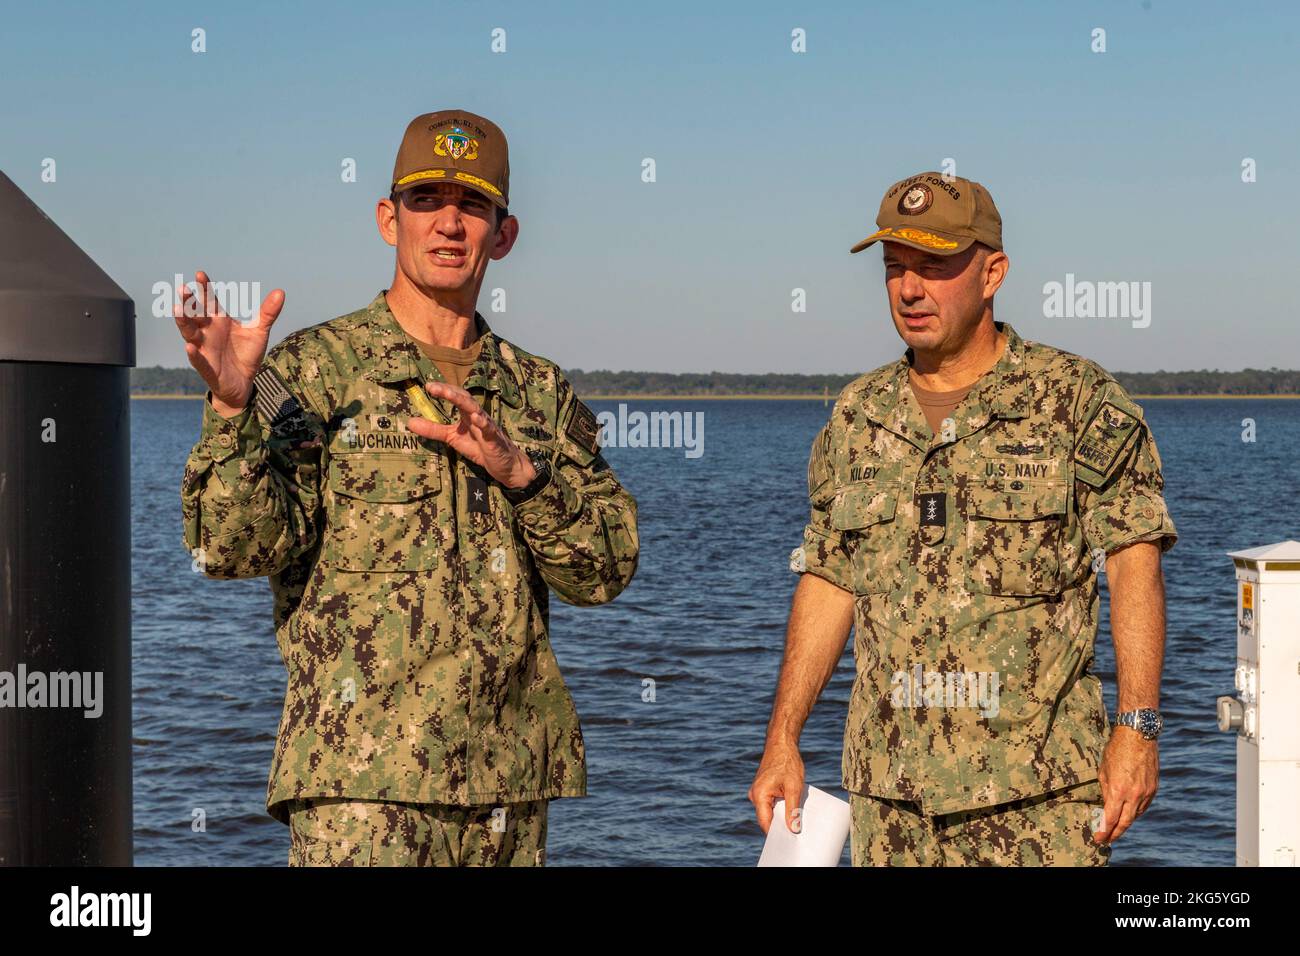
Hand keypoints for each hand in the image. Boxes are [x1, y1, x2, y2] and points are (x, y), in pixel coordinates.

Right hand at [174, 270, 284, 416]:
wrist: (244, 382)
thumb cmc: (246, 354)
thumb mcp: (259, 331)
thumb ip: (268, 313)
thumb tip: (281, 292)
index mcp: (218, 320)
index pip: (209, 301)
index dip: (204, 288)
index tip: (200, 274)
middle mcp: (207, 331)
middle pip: (194, 314)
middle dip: (189, 302)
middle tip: (183, 289)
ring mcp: (204, 348)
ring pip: (189, 333)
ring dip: (183, 322)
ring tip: (177, 309)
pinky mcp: (207, 367)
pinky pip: (198, 360)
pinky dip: (194, 353)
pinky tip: (189, 347)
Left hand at [406, 382, 535, 487]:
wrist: (504, 465)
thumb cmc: (480, 447)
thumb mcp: (452, 438)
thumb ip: (434, 430)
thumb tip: (409, 422)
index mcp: (467, 414)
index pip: (456, 396)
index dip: (443, 390)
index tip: (427, 386)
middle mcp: (477, 416)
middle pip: (464, 398)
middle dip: (449, 391)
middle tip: (433, 387)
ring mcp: (487, 426)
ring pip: (476, 409)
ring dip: (462, 401)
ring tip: (448, 394)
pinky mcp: (495, 439)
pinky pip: (489, 428)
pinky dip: (483, 422)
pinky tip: (475, 417)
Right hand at [748, 741, 805, 834]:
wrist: (781, 743)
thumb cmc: (787, 762)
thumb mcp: (794, 787)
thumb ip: (793, 809)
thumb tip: (793, 829)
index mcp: (759, 795)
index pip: (766, 823)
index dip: (777, 834)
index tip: (790, 840)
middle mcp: (754, 795)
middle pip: (767, 818)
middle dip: (781, 825)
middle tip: (796, 830)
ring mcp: (757, 792)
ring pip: (769, 811)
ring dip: (781, 814)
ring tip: (795, 816)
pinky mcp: (762, 788)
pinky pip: (769, 803)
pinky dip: (779, 806)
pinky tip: (791, 806)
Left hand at [1092, 728, 1158, 845]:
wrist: (1138, 735)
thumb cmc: (1116, 749)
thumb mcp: (1103, 770)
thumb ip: (1105, 790)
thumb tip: (1105, 805)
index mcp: (1118, 790)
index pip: (1111, 818)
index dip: (1104, 831)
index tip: (1098, 838)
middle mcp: (1134, 795)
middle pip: (1125, 822)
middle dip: (1115, 834)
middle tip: (1107, 840)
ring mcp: (1146, 792)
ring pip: (1136, 815)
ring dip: (1126, 823)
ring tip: (1116, 829)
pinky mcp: (1154, 788)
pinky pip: (1144, 806)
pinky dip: (1136, 812)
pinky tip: (1129, 814)